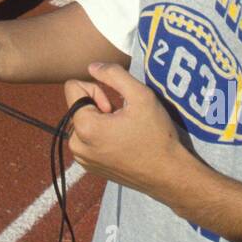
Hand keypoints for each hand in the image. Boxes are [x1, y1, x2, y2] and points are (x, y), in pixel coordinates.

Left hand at [63, 62, 191, 199]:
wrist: (168, 174)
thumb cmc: (157, 135)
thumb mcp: (141, 95)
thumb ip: (114, 74)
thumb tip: (92, 66)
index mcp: (84, 126)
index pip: (73, 87)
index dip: (97, 89)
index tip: (115, 105)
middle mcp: (76, 145)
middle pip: (78, 105)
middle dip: (99, 106)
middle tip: (123, 119)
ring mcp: (82, 159)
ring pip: (83, 122)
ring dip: (101, 121)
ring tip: (124, 131)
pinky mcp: (89, 167)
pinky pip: (87, 139)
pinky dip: (101, 135)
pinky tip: (123, 143)